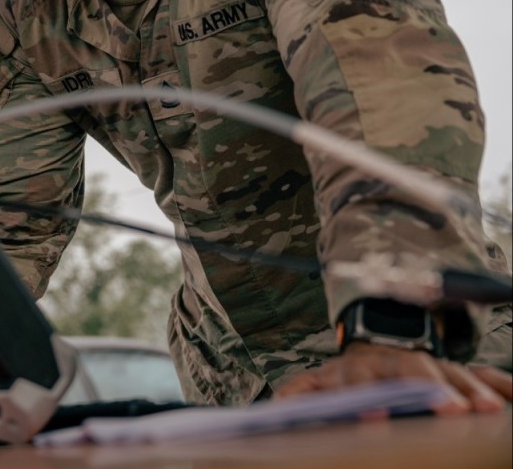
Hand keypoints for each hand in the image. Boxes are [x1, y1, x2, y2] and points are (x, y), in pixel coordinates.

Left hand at [274, 342, 511, 414]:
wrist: (368, 352)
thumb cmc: (343, 381)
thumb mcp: (314, 386)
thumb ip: (297, 396)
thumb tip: (277, 410)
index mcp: (355, 369)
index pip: (360, 380)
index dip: (367, 398)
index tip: (376, 416)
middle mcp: (391, 363)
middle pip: (411, 371)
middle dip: (430, 389)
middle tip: (449, 410)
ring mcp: (424, 366)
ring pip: (447, 372)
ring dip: (466, 389)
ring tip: (485, 409)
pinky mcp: (451, 372)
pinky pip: (477, 375)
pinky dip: (492, 386)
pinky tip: (504, 402)